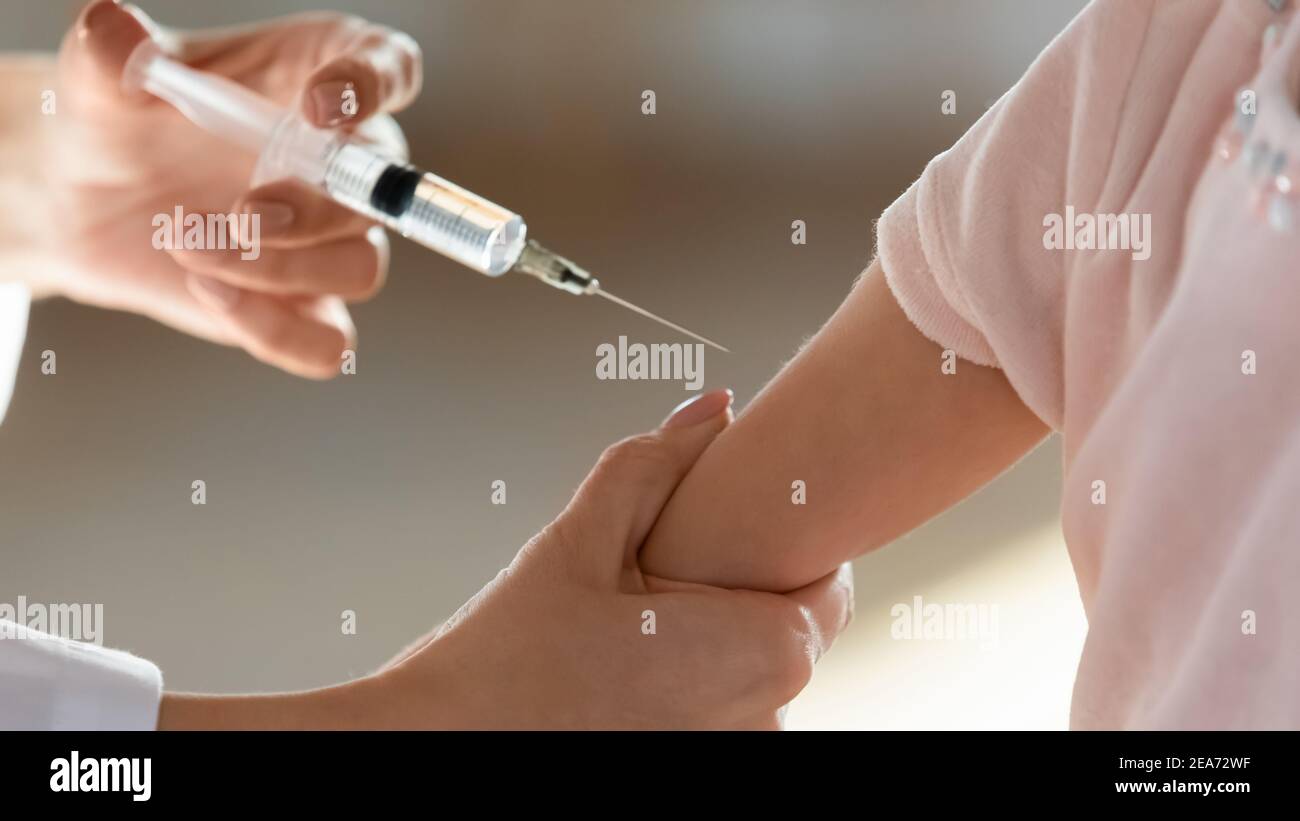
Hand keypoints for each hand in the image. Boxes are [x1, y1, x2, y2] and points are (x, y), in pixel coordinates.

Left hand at [47, 1, 421, 377]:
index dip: (374, 85)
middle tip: (241, 214)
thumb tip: (115, 29)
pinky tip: (210, 297)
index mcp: (319, 76)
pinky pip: (329, 343)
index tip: (321, 104)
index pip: (390, 68)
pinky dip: (276, 331)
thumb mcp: (103, 78)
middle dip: (315, 210)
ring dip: (280, 268)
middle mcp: (343, 162)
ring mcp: (332, 241)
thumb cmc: (120, 120)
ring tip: (187, 245)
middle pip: (378, 192)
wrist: (89, 198)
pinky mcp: (307, 307)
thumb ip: (111, 51)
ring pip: (360, 269)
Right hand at [372, 389, 853, 728]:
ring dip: (718, 638)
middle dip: (742, 587)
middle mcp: (769, 716)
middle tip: (661, 570)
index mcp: (765, 650)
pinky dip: (696, 681)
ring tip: (636, 622)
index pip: (828, 577)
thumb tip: (716, 407)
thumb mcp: (584, 538)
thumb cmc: (511, 655)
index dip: (783, 541)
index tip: (729, 529)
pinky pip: (725, 708)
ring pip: (756, 669)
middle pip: (791, 624)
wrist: (447, 741)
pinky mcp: (700, 767)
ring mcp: (736, 752)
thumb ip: (658, 463)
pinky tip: (632, 665)